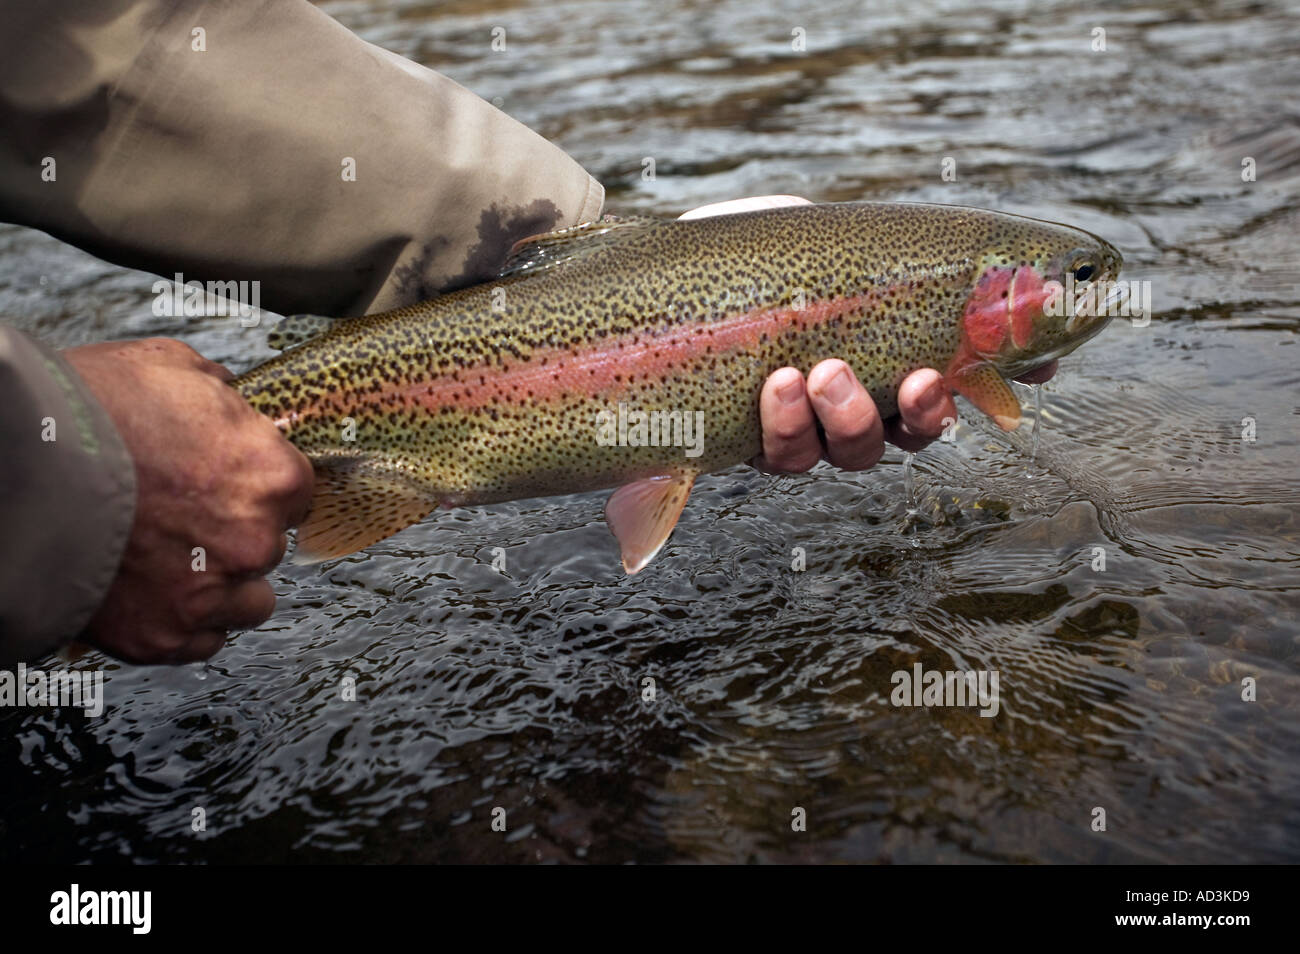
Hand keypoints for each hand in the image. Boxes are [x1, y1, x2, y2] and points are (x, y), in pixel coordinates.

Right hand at [63, 338, 312, 662]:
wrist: (13, 470)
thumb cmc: (87, 414)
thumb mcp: (169, 368)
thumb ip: (221, 394)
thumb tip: (232, 399)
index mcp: (272, 477)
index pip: (298, 494)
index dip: (259, 486)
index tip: (232, 485)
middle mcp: (255, 542)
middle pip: (270, 546)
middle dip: (235, 532)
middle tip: (185, 515)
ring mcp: (211, 595)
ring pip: (248, 603)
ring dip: (221, 585)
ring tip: (173, 559)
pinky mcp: (164, 636)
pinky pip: (201, 642)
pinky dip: (182, 622)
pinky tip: (153, 592)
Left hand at [678, 195, 1056, 472]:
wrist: (666, 261)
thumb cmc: (766, 253)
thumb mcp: (849, 244)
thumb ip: (934, 264)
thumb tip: (1053, 283)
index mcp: (880, 367)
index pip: (944, 395)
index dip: (976, 393)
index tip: (996, 369)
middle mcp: (847, 409)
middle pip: (905, 437)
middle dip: (920, 415)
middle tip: (917, 381)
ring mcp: (799, 429)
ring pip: (847, 454)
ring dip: (849, 419)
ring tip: (822, 371)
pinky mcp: (744, 441)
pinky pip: (779, 455)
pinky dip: (786, 425)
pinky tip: (778, 385)